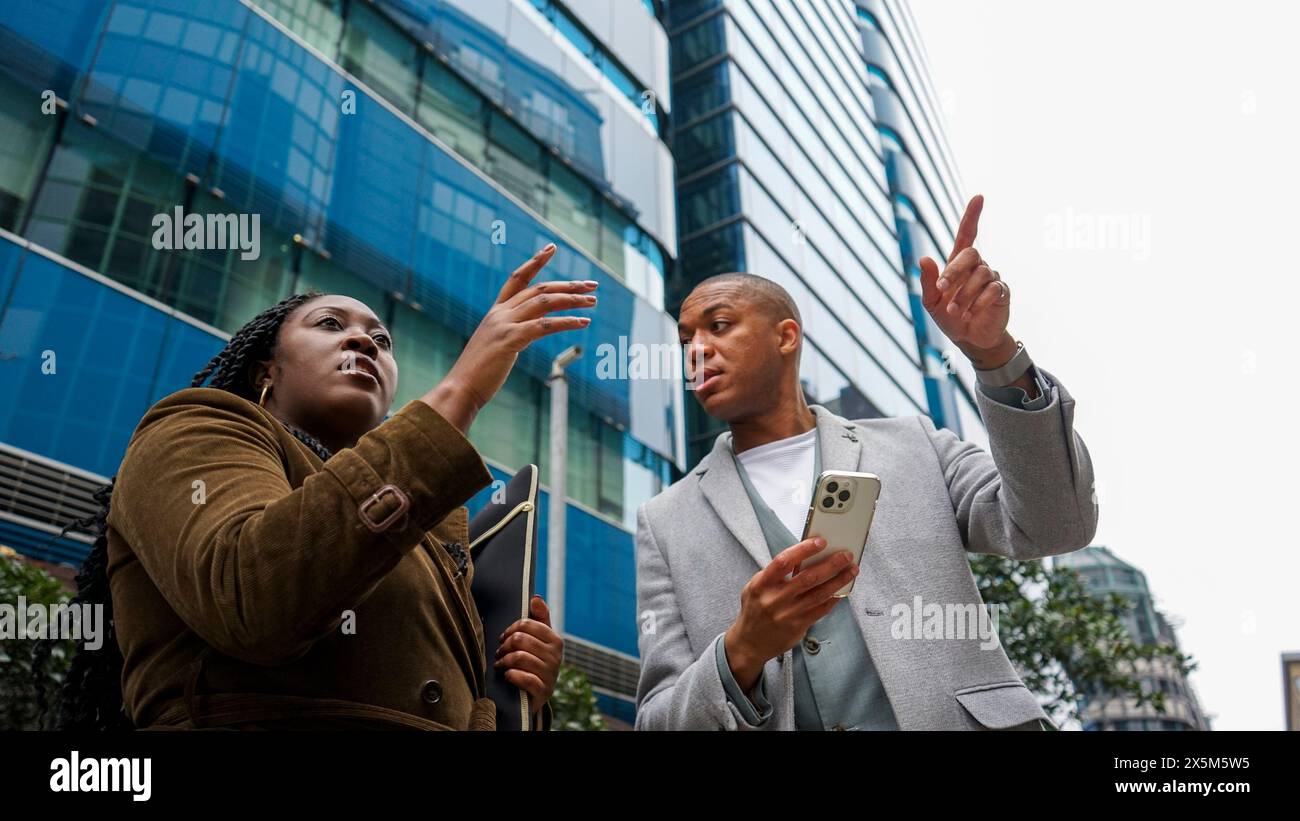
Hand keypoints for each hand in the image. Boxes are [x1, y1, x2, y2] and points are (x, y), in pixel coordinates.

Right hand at [425, 244, 596, 431]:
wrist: (461, 387)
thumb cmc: (479, 372)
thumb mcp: (495, 345)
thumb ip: (511, 333)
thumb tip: (527, 332)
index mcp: (496, 312)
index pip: (518, 278)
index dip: (535, 262)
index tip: (551, 248)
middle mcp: (500, 313)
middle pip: (539, 289)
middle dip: (568, 285)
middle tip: (591, 285)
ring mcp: (504, 324)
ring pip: (544, 303)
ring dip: (572, 300)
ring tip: (592, 302)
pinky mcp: (510, 340)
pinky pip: (544, 325)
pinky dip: (566, 321)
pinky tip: (582, 322)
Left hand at [494, 595, 563, 713]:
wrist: (536, 696)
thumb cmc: (536, 662)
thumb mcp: (539, 640)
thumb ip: (539, 618)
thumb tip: (535, 598)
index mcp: (555, 640)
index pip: (527, 624)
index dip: (510, 629)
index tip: (504, 637)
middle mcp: (556, 656)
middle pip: (520, 640)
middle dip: (505, 646)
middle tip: (499, 652)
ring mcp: (551, 674)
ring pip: (520, 658)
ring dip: (504, 661)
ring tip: (500, 664)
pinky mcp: (544, 691)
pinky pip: (525, 678)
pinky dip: (512, 675)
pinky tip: (507, 676)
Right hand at [723, 538, 856, 691]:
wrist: (750, 643)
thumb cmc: (755, 608)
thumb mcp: (756, 587)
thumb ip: (776, 573)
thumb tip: (805, 557)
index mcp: (761, 584)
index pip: (783, 561)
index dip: (803, 549)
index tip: (820, 541)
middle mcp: (774, 599)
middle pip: (807, 578)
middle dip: (830, 564)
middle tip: (846, 555)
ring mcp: (787, 614)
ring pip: (819, 594)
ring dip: (838, 581)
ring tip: (851, 570)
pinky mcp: (798, 627)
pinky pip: (821, 610)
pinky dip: (833, 599)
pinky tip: (842, 591)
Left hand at [918, 196, 1017, 362]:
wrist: (969, 339)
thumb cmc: (949, 317)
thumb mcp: (931, 302)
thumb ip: (928, 281)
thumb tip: (924, 258)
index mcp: (958, 264)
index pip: (967, 234)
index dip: (972, 216)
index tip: (979, 197)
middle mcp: (977, 266)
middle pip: (971, 254)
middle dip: (954, 271)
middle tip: (943, 290)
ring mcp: (991, 277)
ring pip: (980, 275)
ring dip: (964, 295)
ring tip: (955, 311)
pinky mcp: (1001, 292)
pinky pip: (993, 289)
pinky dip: (978, 302)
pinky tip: (970, 313)